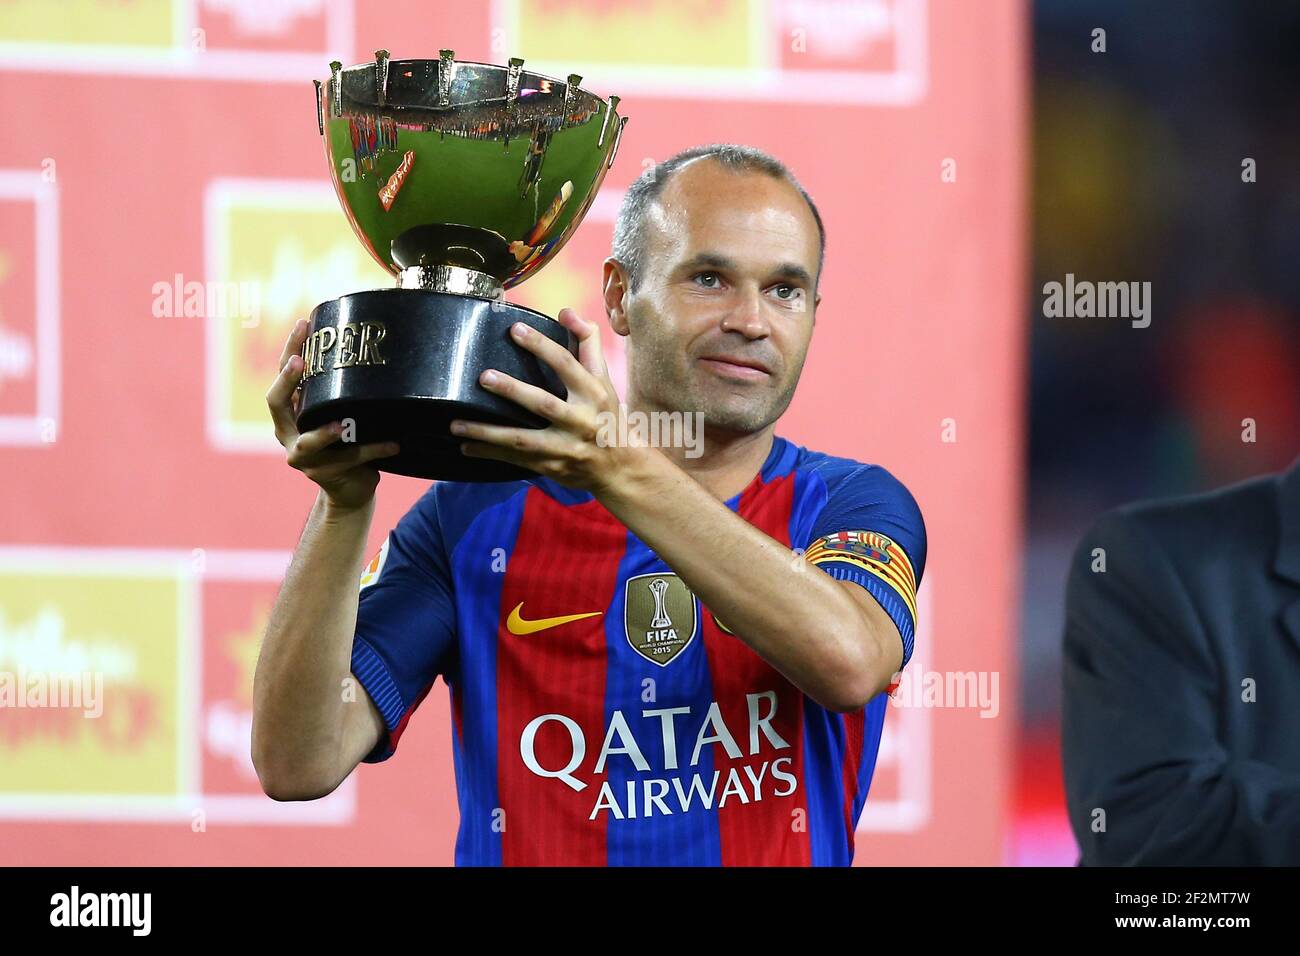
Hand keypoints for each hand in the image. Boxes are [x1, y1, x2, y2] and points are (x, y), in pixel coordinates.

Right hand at [266, 318, 398, 510]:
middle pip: (277, 403)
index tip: (303, 324)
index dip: (289, 350)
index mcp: (288, 414)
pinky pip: (351, 459)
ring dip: (325, 433)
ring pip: (310, 442)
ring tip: (341, 425)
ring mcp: (302, 457)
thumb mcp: (338, 413)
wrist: (350, 489)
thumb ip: (340, 392)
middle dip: (287, 381)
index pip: (282, 376)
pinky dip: (374, 450)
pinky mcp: (323, 475)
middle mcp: (288, 434)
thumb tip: (369, 345)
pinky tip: (394, 445)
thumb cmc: (346, 442)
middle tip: (301, 362)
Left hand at [449, 308, 640, 493]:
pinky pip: (516, 460)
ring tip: (456, 424)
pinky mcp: (552, 466)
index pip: (566, 364)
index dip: (541, 345)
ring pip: (523, 440)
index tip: (514, 329)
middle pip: (544, 403)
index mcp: (593, 393)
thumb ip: (587, 342)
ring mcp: (565, 447)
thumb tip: (566, 311)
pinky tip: (466, 447)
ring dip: (488, 432)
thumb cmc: (607, 416)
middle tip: (483, 377)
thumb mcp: (603, 379)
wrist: (621, 468)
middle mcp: (581, 420)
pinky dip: (490, 453)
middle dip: (513, 391)